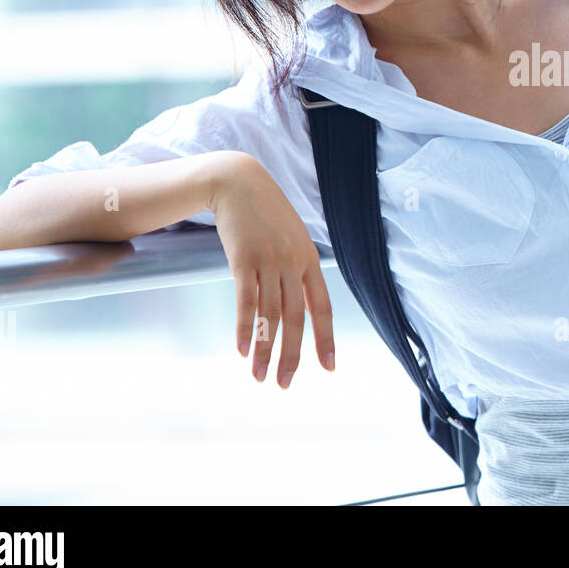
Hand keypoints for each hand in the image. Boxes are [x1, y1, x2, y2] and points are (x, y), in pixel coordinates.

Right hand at [207, 152, 334, 387]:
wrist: (239, 182)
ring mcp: (269, 260)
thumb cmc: (266, 214)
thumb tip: (300, 304)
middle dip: (293, 355)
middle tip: (286, 385)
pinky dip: (244, 327)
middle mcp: (294, 263)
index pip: (322, 307)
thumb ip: (298, 269)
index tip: (329, 368)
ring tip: (259, 376)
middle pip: (297, 318)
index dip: (326, 338)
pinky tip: (241, 349)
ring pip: (270, 315)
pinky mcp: (244, 259)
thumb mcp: (292, 238)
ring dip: (264, 350)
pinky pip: (245, 300)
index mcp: (310, 260)